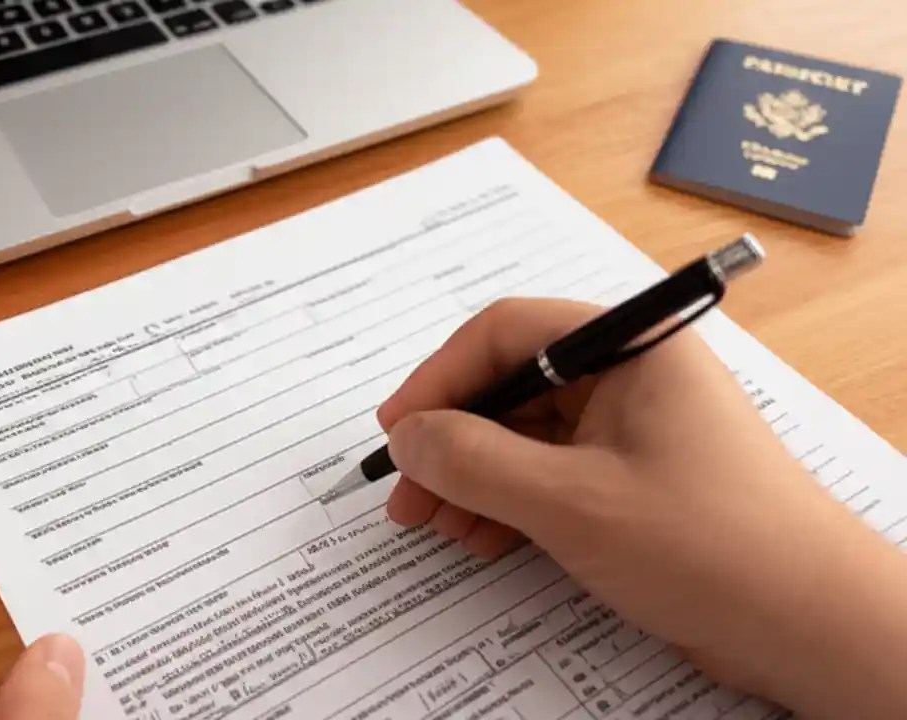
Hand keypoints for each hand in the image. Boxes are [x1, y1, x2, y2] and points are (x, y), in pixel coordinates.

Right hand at [378, 298, 906, 719]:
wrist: (812, 625)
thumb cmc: (705, 544)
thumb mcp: (570, 501)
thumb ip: (475, 462)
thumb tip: (408, 437)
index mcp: (631, 346)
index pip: (509, 333)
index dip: (440, 377)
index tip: (396, 430)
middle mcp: (633, 376)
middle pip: (515, 387)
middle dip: (453, 442)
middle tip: (405, 495)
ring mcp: (637, 431)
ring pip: (530, 437)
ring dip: (475, 480)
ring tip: (436, 528)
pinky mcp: (639, 482)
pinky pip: (556, 475)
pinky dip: (513, 503)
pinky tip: (483, 539)